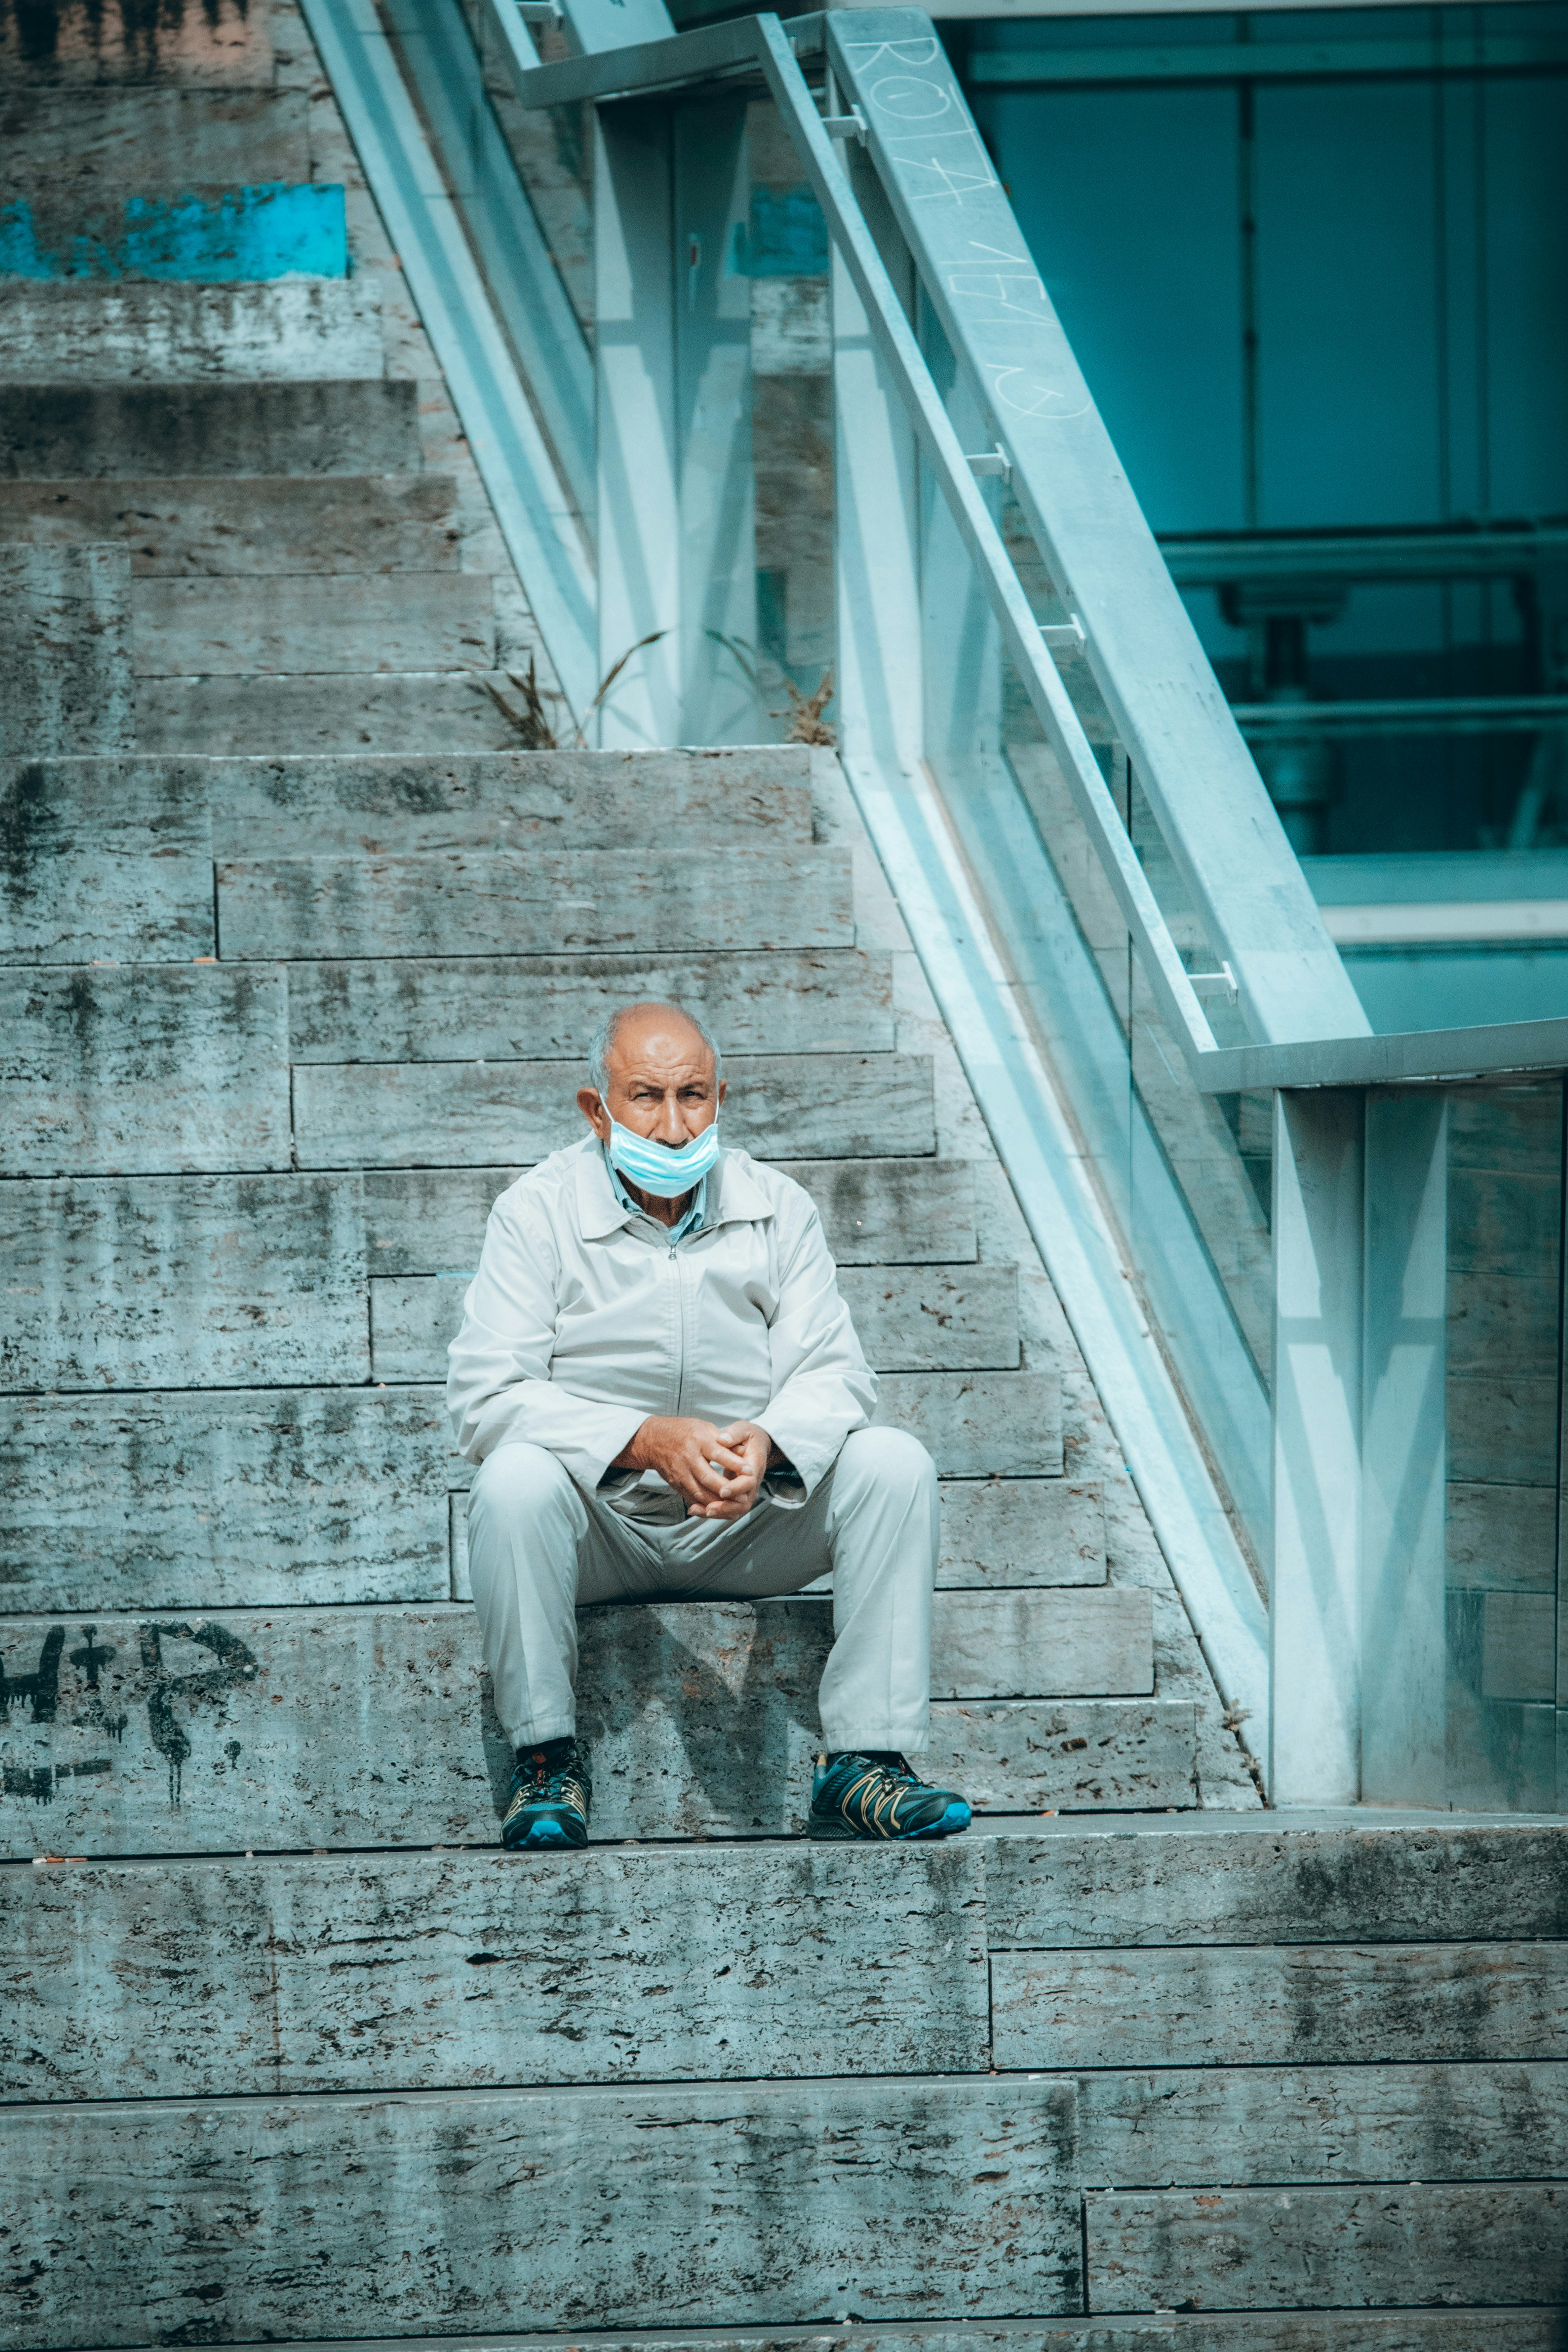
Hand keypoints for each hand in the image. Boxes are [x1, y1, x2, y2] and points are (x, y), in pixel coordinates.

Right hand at [614, 1417, 773, 1520]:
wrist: (653, 1440)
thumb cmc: (684, 1431)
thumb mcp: (704, 1427)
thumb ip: (723, 1440)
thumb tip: (743, 1450)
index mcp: (698, 1440)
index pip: (719, 1454)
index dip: (734, 1464)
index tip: (750, 1471)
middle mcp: (688, 1458)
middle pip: (709, 1478)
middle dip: (727, 1490)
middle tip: (744, 1497)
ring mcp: (680, 1473)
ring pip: (700, 1492)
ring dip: (717, 1502)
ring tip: (734, 1505)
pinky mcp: (676, 1483)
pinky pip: (691, 1497)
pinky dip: (705, 1505)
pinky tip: (717, 1508)